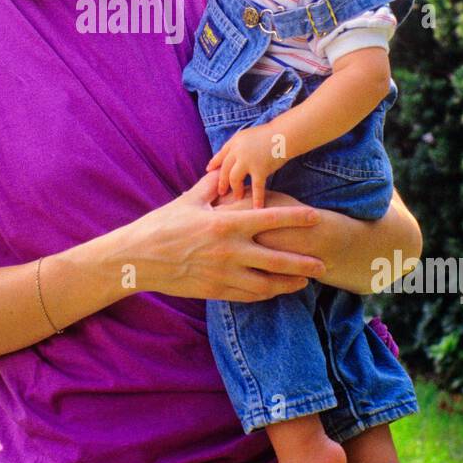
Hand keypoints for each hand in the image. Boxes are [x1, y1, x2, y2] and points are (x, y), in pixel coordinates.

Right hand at [127, 171, 325, 303]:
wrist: (138, 258)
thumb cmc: (162, 225)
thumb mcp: (188, 201)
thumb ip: (212, 186)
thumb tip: (224, 168)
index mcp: (224, 223)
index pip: (269, 219)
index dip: (296, 218)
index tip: (316, 217)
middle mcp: (228, 251)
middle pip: (277, 258)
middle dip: (303, 261)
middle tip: (323, 262)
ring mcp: (223, 274)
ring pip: (266, 282)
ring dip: (289, 282)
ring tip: (306, 281)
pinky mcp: (215, 291)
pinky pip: (248, 295)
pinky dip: (266, 293)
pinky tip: (277, 290)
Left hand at [206, 125, 280, 207]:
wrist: (284, 134)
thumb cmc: (270, 134)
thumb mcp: (249, 135)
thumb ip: (239, 144)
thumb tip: (231, 155)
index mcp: (235, 142)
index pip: (221, 155)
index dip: (215, 163)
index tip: (209, 171)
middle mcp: (238, 151)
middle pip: (225, 169)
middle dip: (222, 181)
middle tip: (221, 192)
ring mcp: (248, 161)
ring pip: (234, 178)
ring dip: (235, 189)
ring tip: (237, 197)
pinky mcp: (260, 169)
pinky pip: (256, 187)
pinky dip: (257, 198)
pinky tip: (257, 208)